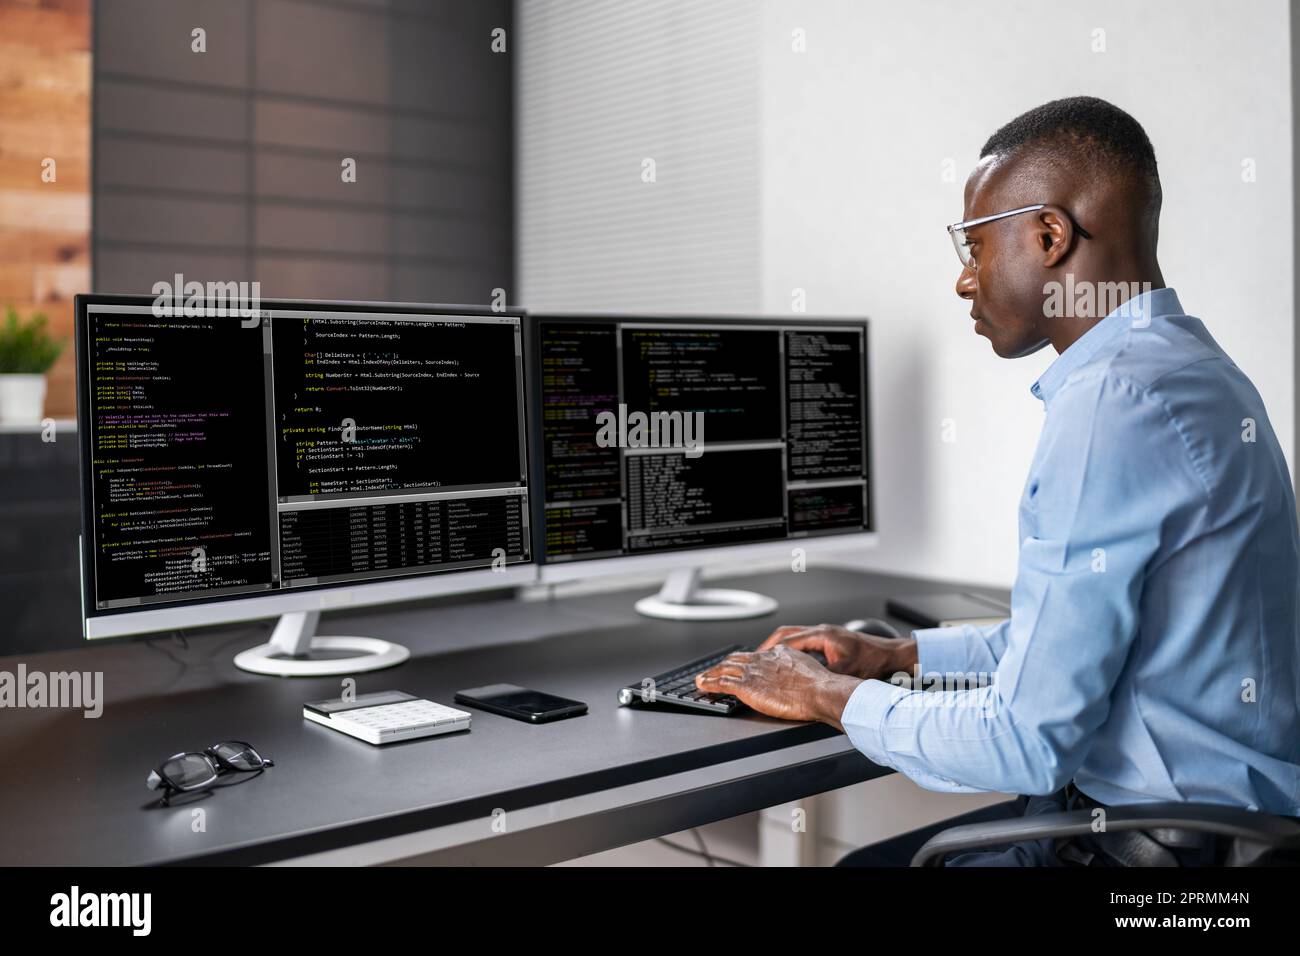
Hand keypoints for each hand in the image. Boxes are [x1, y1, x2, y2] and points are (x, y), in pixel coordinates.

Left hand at [695, 645, 862, 728]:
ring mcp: (753, 671)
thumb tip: (795, 677)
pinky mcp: (746, 686)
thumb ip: (795, 669)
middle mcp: (763, 659)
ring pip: (725, 668)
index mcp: (778, 653)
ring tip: (702, 677)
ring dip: (711, 673)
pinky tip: (701, 685)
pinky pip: (721, 682)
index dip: (744, 660)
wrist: (820, 691)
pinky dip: (708, 683)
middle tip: (714, 669)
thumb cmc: (820, 685)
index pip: (755, 655)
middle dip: (723, 664)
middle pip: (736, 659)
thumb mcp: (807, 668)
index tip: (739, 664)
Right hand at [757, 623, 916, 680]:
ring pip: (794, 635)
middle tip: (755, 658)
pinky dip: (791, 649)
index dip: (769, 650)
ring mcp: (825, 634)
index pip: (787, 639)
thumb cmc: (873, 662)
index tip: (757, 658)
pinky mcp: (830, 640)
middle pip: (786, 632)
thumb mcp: (846, 673)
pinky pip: (803, 640)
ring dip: (779, 646)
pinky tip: (788, 661)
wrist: (891, 655)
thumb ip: (824, 676)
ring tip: (767, 659)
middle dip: (768, 645)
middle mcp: (822, 631)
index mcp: (822, 635)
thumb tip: (804, 685)